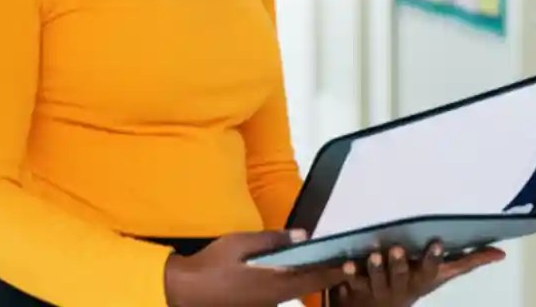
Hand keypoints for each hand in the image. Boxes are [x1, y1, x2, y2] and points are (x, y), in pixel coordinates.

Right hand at [164, 230, 347, 306]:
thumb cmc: (212, 265)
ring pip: (294, 292)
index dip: (334, 272)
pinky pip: (281, 295)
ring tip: (323, 267)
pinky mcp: (254, 305)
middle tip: (343, 265)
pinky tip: (292, 274)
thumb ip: (272, 240)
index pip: (313, 278)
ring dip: (310, 280)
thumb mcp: (240, 244)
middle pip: (307, 287)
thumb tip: (302, 235)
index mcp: (275, 284)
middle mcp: (274, 299)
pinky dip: (293, 284)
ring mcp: (264, 305)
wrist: (185, 292)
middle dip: (326, 276)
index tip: (351, 265)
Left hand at [330, 242, 505, 306]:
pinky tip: (344, 264)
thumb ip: (469, 262)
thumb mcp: (441, 275)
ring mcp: (378, 288)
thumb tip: (501, 254)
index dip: (432, 258)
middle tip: (398, 249)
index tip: (436, 242)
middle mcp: (401, 286)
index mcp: (421, 280)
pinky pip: (351, 280)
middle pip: (401, 276)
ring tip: (374, 254)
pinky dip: (348, 273)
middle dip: (400, 264)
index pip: (430, 270)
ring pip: (375, 279)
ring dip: (375, 268)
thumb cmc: (415, 282)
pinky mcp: (357, 286)